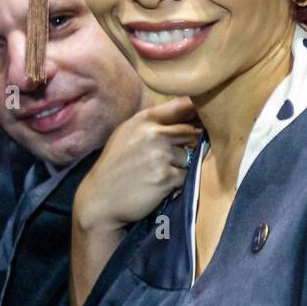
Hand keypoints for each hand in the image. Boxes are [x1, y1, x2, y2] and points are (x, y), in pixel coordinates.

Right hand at [74, 97, 199, 232]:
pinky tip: (159, 185)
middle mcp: (153, 134)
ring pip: (190, 156)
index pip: (182, 105)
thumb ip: (154, 123)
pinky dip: (178, 181)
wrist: (100, 200)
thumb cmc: (116, 166)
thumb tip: (189, 113)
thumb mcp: (128, 134)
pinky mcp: (167, 176)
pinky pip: (187, 175)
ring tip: (156, 173)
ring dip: (180, 166)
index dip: (198, 110)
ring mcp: (160, 155)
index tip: (206, 114)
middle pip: (192, 132)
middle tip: (166, 157)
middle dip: (187, 144)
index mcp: (144, 120)